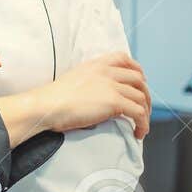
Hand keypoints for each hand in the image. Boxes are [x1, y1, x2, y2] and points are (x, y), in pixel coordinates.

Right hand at [0, 51, 150, 143]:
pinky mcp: (114, 102)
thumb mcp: (72, 80)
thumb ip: (89, 81)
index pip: (124, 58)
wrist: (46, 106)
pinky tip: (138, 133)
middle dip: (145, 94)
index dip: (137, 70)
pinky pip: (138, 113)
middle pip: (138, 79)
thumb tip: (97, 95)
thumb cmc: (52, 99)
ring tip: (141, 125)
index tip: (140, 81)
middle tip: (143, 108)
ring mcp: (111, 86)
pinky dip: (143, 124)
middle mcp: (106, 71)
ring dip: (145, 112)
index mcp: (95, 64)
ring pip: (141, 97)